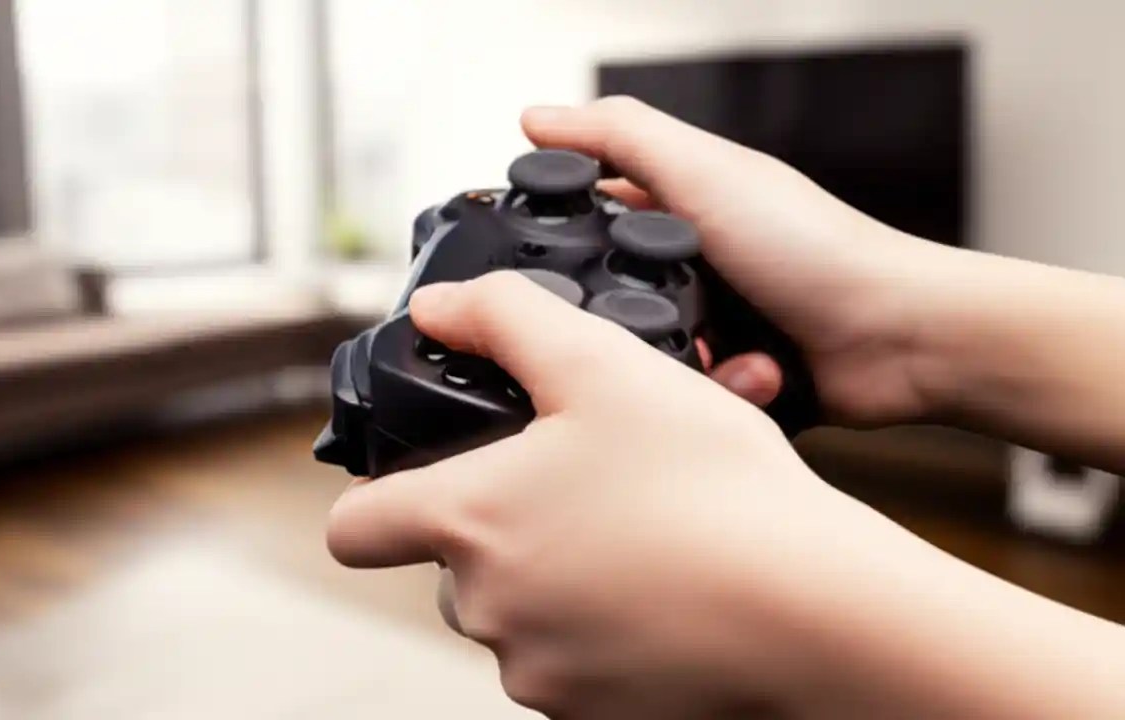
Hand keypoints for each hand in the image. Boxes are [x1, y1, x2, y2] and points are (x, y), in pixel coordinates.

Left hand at [327, 272, 888, 718]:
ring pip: (518, 614)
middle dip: (500, 525)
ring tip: (636, 534)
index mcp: (469, 524)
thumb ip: (505, 318)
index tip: (419, 479)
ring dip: (556, 576)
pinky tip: (664, 591)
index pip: (355, 528)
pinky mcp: (595, 716)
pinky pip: (573, 661)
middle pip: (453, 564)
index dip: (374, 498)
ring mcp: (540, 674)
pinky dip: (603, 629)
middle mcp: (488, 609)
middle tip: (577, 485)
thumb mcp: (604, 365)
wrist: (816, 613)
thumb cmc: (713, 490)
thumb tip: (440, 309)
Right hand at [523, 98, 949, 426]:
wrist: (901, 337)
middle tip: (633, 323)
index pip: (596, 214)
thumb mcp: (706, 173)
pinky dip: (721, 389)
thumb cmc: (821, 250)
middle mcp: (700, 265)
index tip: (537, 263)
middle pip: (612, 298)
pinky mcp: (740, 379)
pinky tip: (756, 372)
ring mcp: (723, 324)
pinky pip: (693, 398)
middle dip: (620, 320)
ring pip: (648, 358)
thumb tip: (538, 118)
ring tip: (719, 349)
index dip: (563, 236)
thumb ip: (619, 136)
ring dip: (679, 361)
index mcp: (687, 208)